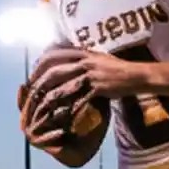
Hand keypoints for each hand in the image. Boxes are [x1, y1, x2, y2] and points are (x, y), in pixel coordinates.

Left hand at [26, 47, 145, 128]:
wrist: (136, 75)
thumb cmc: (117, 68)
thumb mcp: (97, 57)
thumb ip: (81, 57)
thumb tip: (65, 59)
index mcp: (82, 52)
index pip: (53, 55)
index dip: (39, 66)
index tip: (32, 75)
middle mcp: (85, 62)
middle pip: (54, 71)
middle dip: (39, 83)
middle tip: (32, 94)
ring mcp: (91, 75)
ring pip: (63, 87)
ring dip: (50, 98)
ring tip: (42, 107)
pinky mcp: (98, 89)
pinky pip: (79, 100)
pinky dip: (69, 109)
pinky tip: (61, 116)